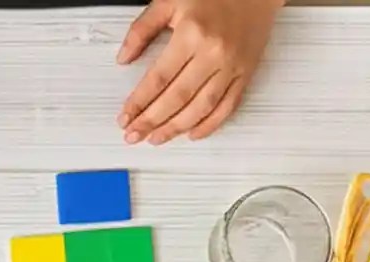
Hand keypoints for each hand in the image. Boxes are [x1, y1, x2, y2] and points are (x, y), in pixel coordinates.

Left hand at [117, 0, 282, 144]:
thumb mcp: (169, 1)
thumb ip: (142, 29)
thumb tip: (123, 58)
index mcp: (191, 34)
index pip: (159, 78)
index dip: (139, 102)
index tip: (125, 117)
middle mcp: (214, 53)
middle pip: (178, 98)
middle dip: (152, 121)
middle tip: (134, 135)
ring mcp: (233, 65)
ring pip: (202, 107)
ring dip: (176, 128)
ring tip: (156, 138)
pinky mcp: (246, 72)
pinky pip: (229, 106)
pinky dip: (210, 124)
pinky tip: (192, 133)